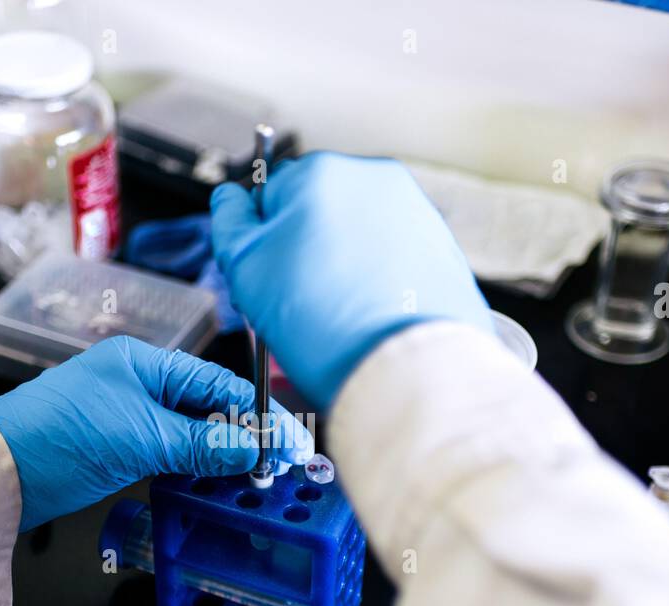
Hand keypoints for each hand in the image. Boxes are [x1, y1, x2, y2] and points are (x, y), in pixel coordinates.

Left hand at [0, 337, 313, 530]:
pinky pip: (168, 455)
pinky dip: (192, 470)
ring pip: (189, 434)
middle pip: (207, 408)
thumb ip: (202, 444)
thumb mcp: (141, 439)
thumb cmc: (61, 439)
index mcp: (144, 363)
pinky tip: (214, 488)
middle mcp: (138, 384)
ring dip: (220, 457)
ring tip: (255, 484)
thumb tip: (253, 449)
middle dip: (243, 437)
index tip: (288, 444)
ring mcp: (125, 417)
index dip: (257, 415)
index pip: (217, 384)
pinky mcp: (114, 449)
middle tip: (278, 470)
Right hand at [211, 152, 492, 408]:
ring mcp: (413, 210)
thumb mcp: (246, 270)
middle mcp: (373, 178)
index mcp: (319, 172)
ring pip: (356, 232)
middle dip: (304, 247)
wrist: (407, 369)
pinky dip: (377, 277)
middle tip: (300, 299)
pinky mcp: (440, 245)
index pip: (268, 196)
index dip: (260, 240)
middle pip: (316, 210)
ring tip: (338, 310)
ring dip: (341, 262)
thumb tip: (230, 200)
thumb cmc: (327, 325)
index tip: (267, 274)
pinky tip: (370, 311)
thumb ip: (229, 223)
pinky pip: (391, 254)